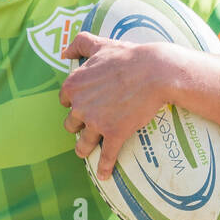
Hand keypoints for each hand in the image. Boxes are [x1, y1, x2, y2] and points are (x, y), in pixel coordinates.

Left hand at [59, 33, 179, 180]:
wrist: (155, 71)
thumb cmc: (128, 56)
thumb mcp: (101, 44)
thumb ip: (80, 44)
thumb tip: (64, 52)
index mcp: (73, 85)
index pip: (65, 100)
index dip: (74, 103)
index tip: (84, 105)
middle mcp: (80, 106)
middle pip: (71, 124)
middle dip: (78, 126)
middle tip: (89, 126)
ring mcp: (96, 122)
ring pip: (82, 144)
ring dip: (83, 149)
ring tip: (86, 152)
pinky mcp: (114, 134)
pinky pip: (106, 156)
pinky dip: (104, 167)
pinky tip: (104, 175)